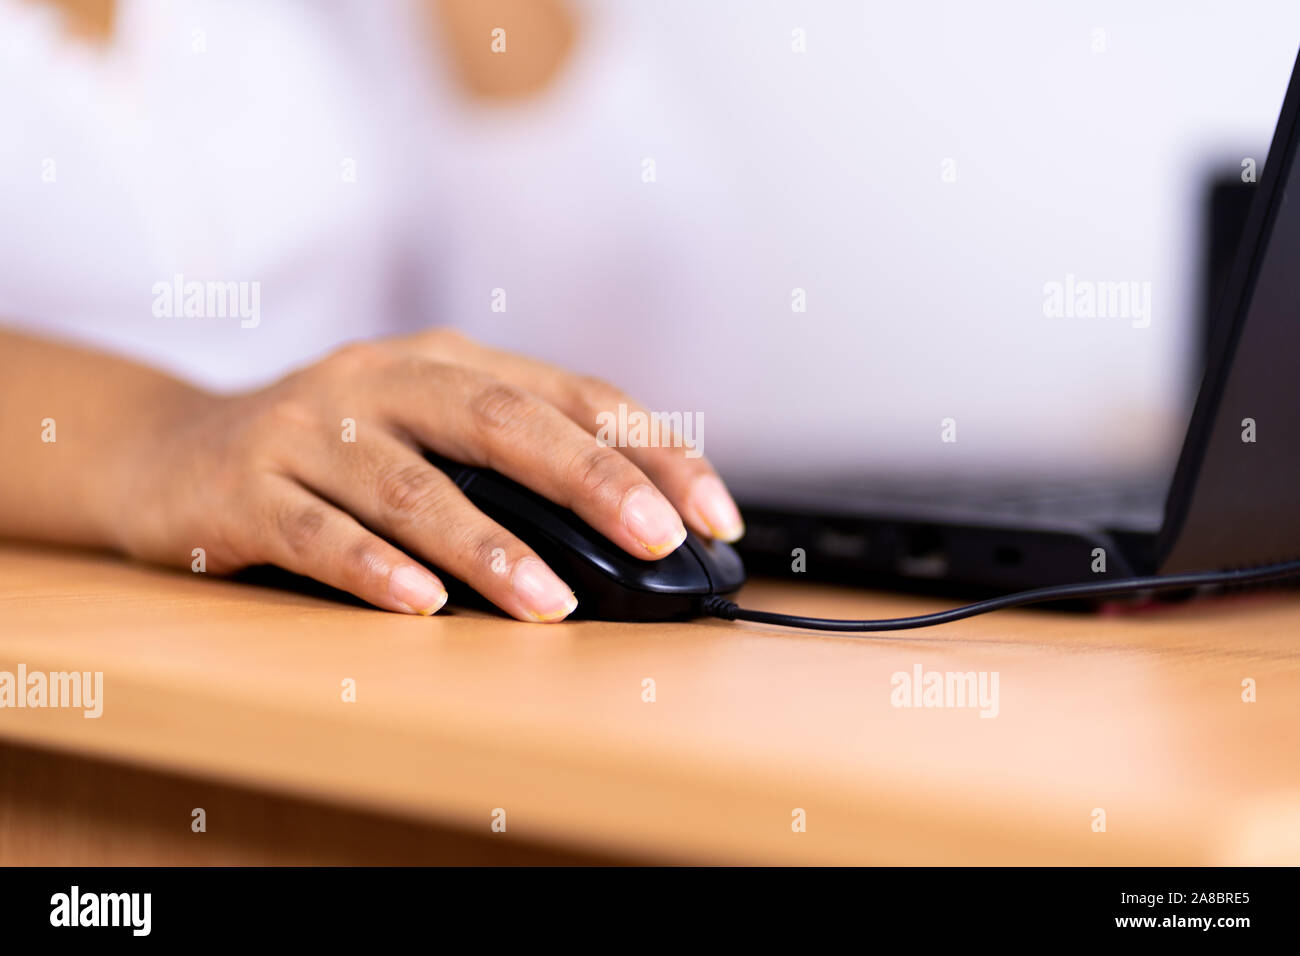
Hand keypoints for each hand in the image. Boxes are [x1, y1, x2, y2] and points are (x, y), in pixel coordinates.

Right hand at [107, 328, 743, 621]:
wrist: (173, 449)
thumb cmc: (334, 451)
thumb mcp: (428, 432)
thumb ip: (513, 464)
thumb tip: (633, 533)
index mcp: (448, 362)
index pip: (573, 395)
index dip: (650, 449)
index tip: (714, 512)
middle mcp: (384, 379)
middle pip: (500, 420)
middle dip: (589, 479)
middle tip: (655, 536)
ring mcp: (312, 428)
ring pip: (412, 485)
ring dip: (487, 545)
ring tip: (550, 599)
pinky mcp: (247, 485)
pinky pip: (317, 532)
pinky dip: (373, 568)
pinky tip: (421, 604)